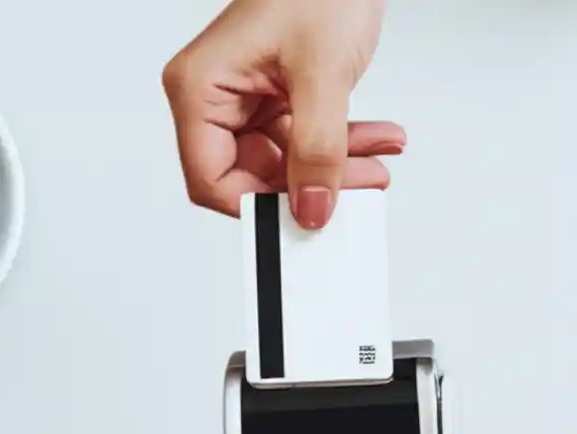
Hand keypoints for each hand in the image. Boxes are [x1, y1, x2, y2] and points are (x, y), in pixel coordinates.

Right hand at [162, 0, 404, 228]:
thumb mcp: (322, 73)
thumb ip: (318, 149)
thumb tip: (312, 207)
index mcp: (200, 87)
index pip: (212, 179)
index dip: (257, 205)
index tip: (301, 218)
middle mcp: (216, 95)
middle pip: (252, 176)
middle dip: (309, 186)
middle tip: (357, 186)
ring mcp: (246, 96)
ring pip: (284, 162)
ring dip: (336, 166)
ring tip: (376, 160)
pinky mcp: (276, 95)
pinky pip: (303, 139)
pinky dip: (341, 144)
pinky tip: (374, 141)